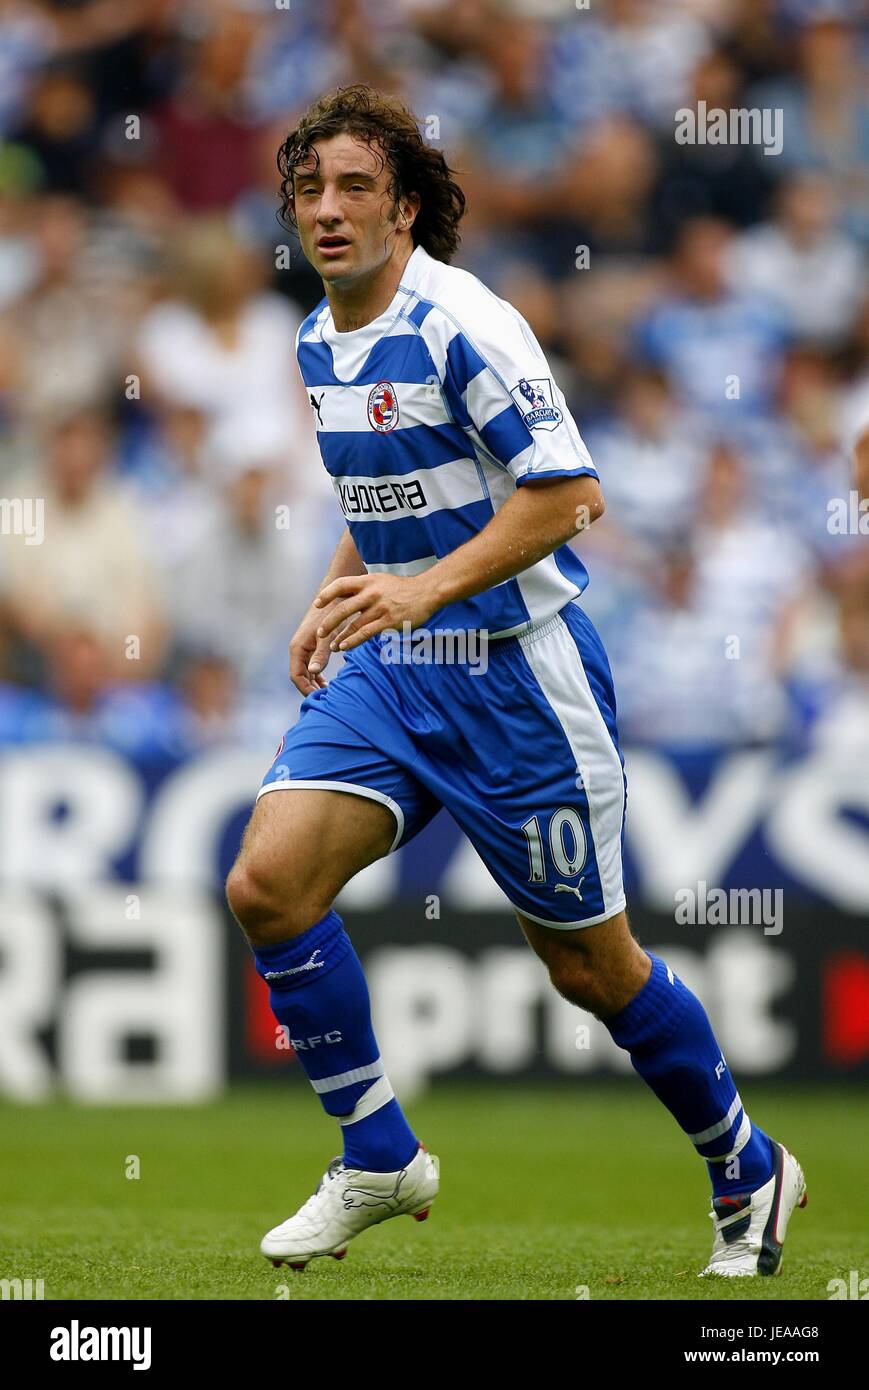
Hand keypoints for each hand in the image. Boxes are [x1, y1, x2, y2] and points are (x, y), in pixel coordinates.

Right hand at [288, 602, 353, 694]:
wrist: (334, 597)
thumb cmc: (332, 615)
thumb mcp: (327, 636)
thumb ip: (321, 654)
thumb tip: (314, 671)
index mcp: (297, 648)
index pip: (296, 676)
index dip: (306, 690)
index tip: (319, 699)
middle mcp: (298, 650)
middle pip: (300, 677)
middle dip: (310, 689)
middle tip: (325, 701)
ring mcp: (304, 648)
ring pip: (306, 673)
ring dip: (314, 684)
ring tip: (328, 695)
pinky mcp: (312, 647)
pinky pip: (311, 666)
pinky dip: (318, 676)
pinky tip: (328, 684)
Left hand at [313, 572, 439, 652]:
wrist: (428, 592)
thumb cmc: (402, 588)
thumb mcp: (380, 580)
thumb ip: (362, 588)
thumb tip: (341, 596)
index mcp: (368, 581)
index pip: (341, 585)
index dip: (327, 594)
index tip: (317, 604)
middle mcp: (372, 593)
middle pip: (343, 608)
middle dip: (329, 623)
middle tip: (320, 632)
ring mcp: (381, 608)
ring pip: (354, 625)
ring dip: (340, 637)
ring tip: (332, 646)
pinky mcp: (389, 621)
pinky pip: (366, 633)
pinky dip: (353, 641)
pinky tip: (345, 646)